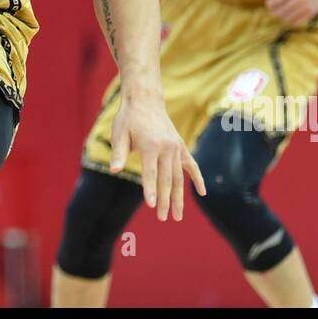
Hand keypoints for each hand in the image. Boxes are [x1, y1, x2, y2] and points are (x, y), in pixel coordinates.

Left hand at [110, 91, 204, 220]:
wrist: (145, 99)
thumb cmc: (128, 118)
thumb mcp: (119, 133)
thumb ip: (118, 153)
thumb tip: (114, 170)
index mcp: (150, 145)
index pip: (151, 173)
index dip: (151, 190)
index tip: (152, 206)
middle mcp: (166, 147)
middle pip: (166, 179)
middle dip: (164, 200)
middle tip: (163, 218)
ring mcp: (176, 147)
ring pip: (178, 177)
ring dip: (178, 197)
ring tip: (177, 216)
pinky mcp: (181, 146)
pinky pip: (191, 165)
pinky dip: (197, 178)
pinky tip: (202, 193)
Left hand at [264, 0, 317, 26]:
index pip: (276, 0)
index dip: (269, 4)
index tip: (268, 3)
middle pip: (279, 11)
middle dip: (273, 11)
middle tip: (272, 9)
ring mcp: (306, 6)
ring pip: (286, 18)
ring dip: (280, 17)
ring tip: (279, 12)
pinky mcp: (310, 14)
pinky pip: (295, 23)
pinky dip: (289, 21)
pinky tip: (287, 16)